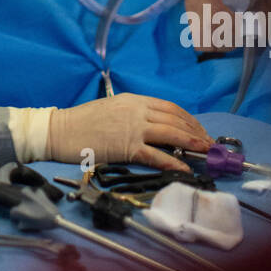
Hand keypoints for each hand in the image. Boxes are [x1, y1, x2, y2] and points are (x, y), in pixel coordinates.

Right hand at [46, 93, 213, 170]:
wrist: (60, 131)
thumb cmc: (82, 122)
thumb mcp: (112, 109)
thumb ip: (133, 115)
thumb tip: (153, 127)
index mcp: (134, 100)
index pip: (170, 107)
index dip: (188, 119)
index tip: (199, 130)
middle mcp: (137, 111)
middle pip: (175, 119)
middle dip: (196, 131)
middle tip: (210, 144)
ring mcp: (132, 128)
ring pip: (171, 134)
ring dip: (192, 143)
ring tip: (206, 153)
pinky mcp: (126, 147)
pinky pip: (156, 155)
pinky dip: (173, 162)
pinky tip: (185, 169)